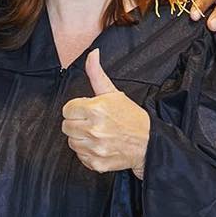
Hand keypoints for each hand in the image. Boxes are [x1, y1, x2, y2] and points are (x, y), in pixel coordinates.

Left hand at [61, 51, 151, 176]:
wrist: (149, 143)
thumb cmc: (131, 117)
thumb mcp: (113, 93)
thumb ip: (96, 73)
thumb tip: (92, 53)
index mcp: (95, 109)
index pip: (67, 109)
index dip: (77, 109)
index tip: (87, 111)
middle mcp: (93, 129)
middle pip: (66, 126)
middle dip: (77, 123)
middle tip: (92, 123)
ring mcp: (95, 148)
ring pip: (71, 142)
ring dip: (81, 138)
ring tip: (96, 134)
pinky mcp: (96, 163)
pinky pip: (80, 157)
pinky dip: (87, 153)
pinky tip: (100, 146)